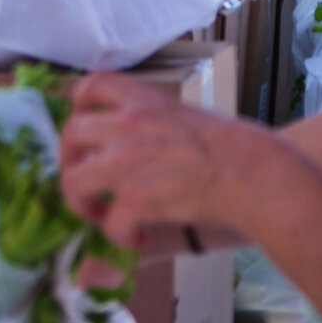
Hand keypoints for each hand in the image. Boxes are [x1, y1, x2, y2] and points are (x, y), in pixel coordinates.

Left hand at [59, 73, 258, 250]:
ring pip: (73, 181)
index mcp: (143, 100)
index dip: (78, 103)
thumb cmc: (234, 146)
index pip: (93, 83)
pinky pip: (108, 222)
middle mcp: (127, 125)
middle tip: (85, 180)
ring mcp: (126, 161)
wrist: (251, 172)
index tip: (82, 122)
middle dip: (69, 160)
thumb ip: (157, 125)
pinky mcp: (135, 197)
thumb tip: (142, 151)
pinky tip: (138, 239)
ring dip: (82, 203)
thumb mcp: (188, 117)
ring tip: (102, 215)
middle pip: (71, 133)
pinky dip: (120, 236)